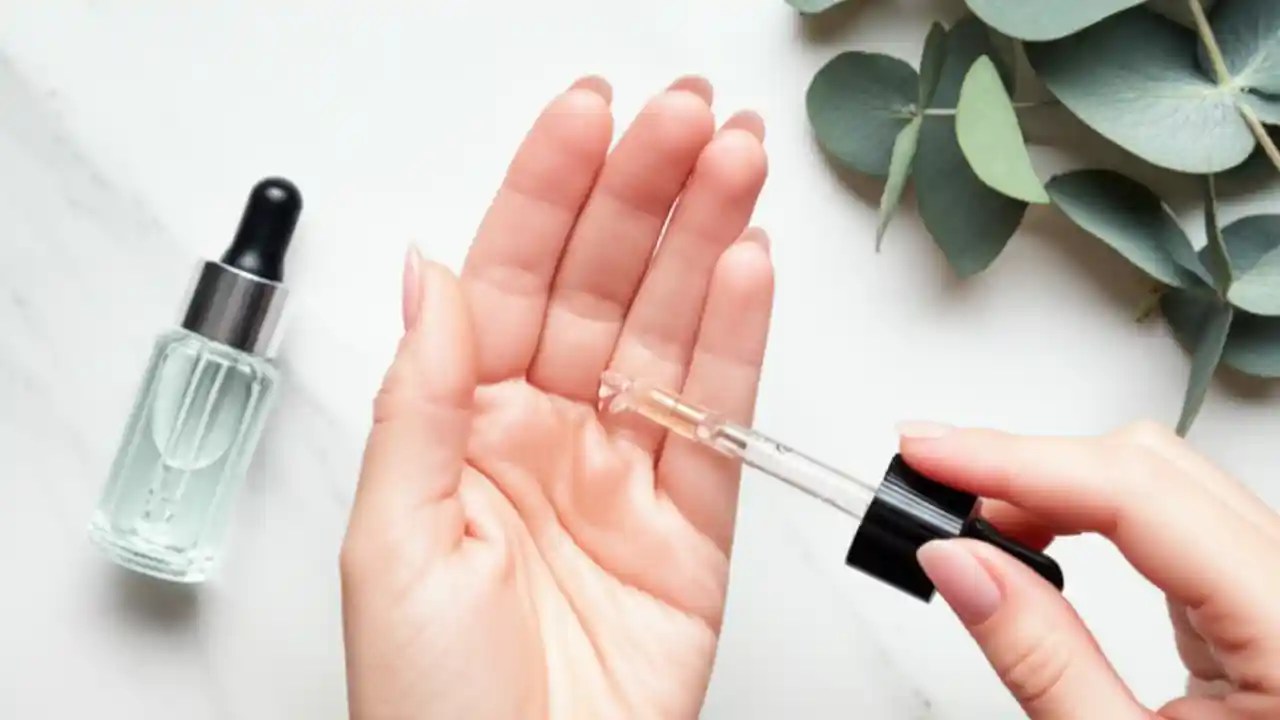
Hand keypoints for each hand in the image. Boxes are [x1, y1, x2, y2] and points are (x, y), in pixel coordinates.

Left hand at [339, 76, 771, 718]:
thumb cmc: (432, 702)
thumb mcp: (394, 534)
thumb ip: (424, 394)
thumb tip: (432, 273)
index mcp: (465, 425)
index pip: (513, 277)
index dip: (551, 190)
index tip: (589, 116)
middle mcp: (548, 434)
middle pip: (605, 286)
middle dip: (645, 195)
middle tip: (686, 120)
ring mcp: (626, 474)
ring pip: (673, 334)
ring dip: (705, 243)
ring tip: (734, 163)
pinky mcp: (694, 527)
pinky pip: (720, 419)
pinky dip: (739, 343)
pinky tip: (749, 270)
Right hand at [901, 421, 1279, 718]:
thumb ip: (1038, 656)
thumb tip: (959, 563)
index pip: (1140, 495)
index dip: (1020, 460)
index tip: (932, 451)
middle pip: (1152, 467)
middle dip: (1030, 467)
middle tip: (938, 491)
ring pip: (1160, 480)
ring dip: (1055, 485)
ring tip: (975, 524)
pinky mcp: (1256, 593)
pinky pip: (1169, 517)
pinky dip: (1090, 513)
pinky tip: (1039, 533)